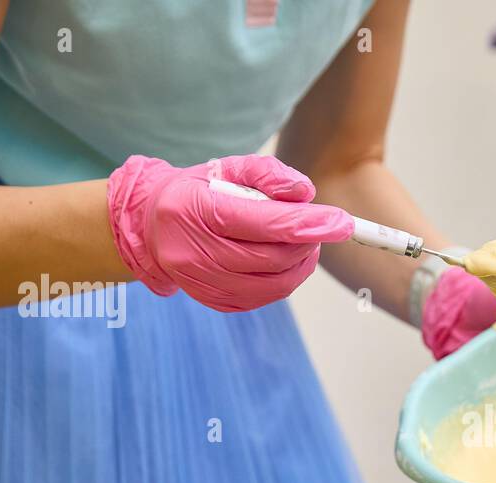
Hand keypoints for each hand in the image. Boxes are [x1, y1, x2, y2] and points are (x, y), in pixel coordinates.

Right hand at [107, 154, 352, 311]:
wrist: (153, 226)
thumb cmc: (199, 191)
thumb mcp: (228, 168)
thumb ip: (267, 174)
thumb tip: (305, 193)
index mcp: (194, 211)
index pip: (262, 224)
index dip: (308, 224)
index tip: (342, 222)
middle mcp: (193, 253)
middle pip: (272, 258)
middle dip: (307, 243)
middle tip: (321, 227)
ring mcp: (202, 282)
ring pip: (273, 283)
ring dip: (300, 263)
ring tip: (304, 242)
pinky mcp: (213, 301)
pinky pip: (264, 296)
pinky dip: (285, 279)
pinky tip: (284, 260)